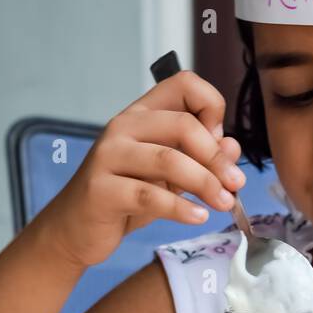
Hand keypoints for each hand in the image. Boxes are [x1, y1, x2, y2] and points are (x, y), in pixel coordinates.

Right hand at [43, 70, 246, 266]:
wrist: (78, 229)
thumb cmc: (126, 198)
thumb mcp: (169, 176)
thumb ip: (199, 159)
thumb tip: (232, 147)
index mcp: (142, 114)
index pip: (184, 83)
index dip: (211, 106)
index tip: (221, 140)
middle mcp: (123, 127)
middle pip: (183, 124)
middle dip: (216, 157)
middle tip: (234, 184)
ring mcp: (109, 156)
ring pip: (169, 160)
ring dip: (205, 184)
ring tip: (224, 203)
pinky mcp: (102, 190)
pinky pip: (151, 196)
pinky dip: (181, 209)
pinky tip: (198, 217)